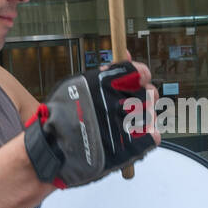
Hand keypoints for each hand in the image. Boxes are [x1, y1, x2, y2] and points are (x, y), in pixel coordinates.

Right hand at [23, 59, 158, 187]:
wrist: (54, 148)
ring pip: (151, 114)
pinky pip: (153, 136)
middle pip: (148, 94)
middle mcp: (121, 102)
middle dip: (143, 97)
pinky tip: (135, 136)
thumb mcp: (78, 84)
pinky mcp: (133, 146)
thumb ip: (103, 73)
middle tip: (132, 105)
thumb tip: (122, 59)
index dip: (140, 76)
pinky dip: (148, 136)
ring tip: (129, 122)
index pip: (139, 73)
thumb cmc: (62, 116)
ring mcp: (128, 124)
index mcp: (108, 84)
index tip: (137, 79)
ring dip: (144, 116)